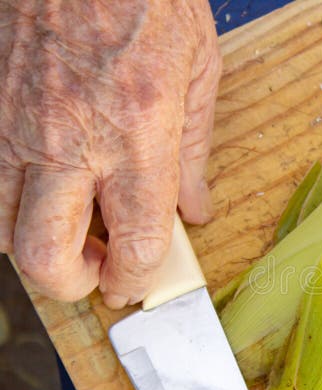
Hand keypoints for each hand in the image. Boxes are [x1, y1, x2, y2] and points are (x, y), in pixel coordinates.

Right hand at [0, 0, 220, 307]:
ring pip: (1, 228)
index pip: (135, 245)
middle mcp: (70, 141)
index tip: (141, 277)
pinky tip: (40, 184)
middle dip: (74, 284)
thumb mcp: (199, 70)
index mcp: (138, 135)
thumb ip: (196, 150)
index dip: (139, 278)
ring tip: (69, 224)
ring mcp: (15, 127)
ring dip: (35, 243)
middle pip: (46, 258)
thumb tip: (195, 208)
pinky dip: (8, 199)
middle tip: (98, 269)